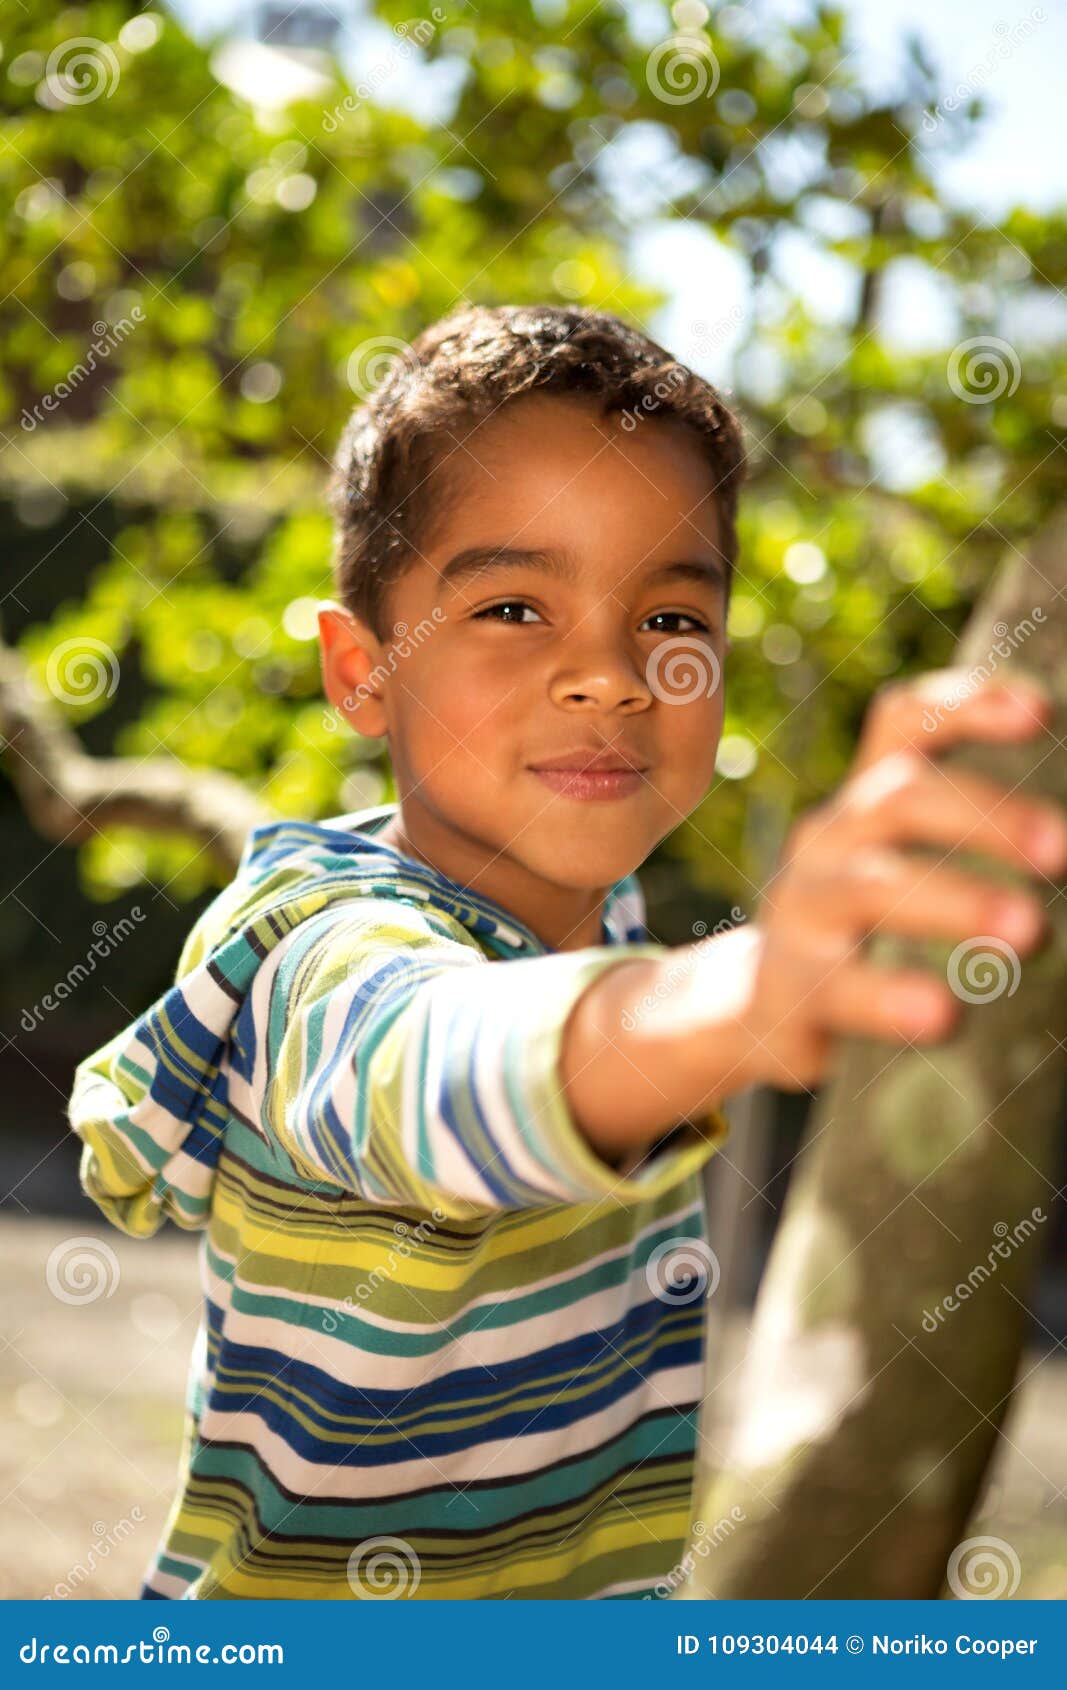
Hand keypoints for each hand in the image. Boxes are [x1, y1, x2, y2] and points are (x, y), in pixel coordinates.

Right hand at [731, 671, 1066, 1091]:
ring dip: (957, 901)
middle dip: (989, 818)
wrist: (761, 1001)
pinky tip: (944, 1014)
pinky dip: (892, 997)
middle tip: (1062, 852)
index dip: (966, 705)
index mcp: (869, 800)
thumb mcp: (901, 862)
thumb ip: (972, 833)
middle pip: (904, 798)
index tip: (1040, 713)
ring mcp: (805, 907)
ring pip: (873, 887)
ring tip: (1030, 931)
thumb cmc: (863, 923)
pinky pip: (840, 985)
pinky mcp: (790, 984)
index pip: (904, 725)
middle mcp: (833, 837)